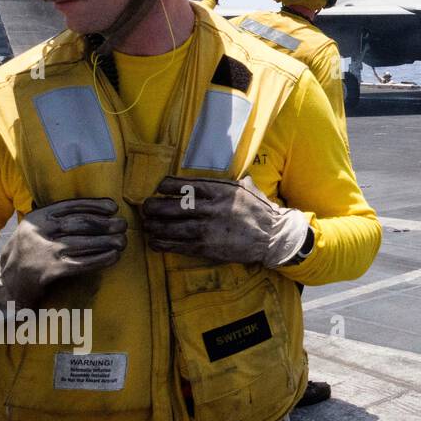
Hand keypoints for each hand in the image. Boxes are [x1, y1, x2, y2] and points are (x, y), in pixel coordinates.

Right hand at [0, 199, 125, 306]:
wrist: (7, 279)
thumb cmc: (30, 249)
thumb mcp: (36, 228)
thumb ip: (58, 218)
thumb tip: (100, 210)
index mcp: (37, 217)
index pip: (71, 206)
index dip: (95, 205)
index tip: (113, 207)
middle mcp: (40, 232)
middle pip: (81, 224)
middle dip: (106, 224)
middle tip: (123, 226)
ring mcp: (45, 252)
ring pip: (85, 243)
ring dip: (108, 241)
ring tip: (122, 241)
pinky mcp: (51, 270)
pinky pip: (83, 263)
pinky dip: (102, 259)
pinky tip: (114, 256)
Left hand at [142, 175, 309, 266]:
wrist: (273, 237)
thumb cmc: (261, 211)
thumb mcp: (248, 189)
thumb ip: (232, 183)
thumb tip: (232, 173)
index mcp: (219, 191)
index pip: (183, 185)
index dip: (166, 186)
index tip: (160, 188)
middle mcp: (210, 208)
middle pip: (171, 207)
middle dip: (153, 207)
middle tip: (146, 208)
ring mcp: (207, 229)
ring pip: (170, 227)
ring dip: (154, 226)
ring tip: (147, 225)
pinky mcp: (206, 247)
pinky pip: (177, 245)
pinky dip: (162, 244)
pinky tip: (154, 242)